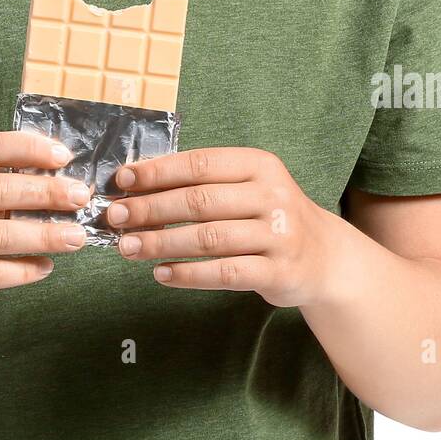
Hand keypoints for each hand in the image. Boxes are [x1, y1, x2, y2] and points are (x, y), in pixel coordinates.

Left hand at [106, 146, 340, 307]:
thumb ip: (203, 183)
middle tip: (115, 217)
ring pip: (208, 238)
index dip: (157, 171)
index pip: (200, 164)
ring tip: (128, 248)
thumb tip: (137, 183)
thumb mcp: (247, 187)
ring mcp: (279, 235)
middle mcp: (272, 196)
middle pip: (199, 201)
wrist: (325, 257)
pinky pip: (224, 273)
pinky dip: (189, 275)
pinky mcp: (279, 272)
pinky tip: (161, 274)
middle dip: (150, 209)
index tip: (122, 179)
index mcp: (260, 165)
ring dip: (161, 243)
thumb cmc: (269, 217)